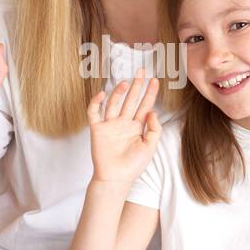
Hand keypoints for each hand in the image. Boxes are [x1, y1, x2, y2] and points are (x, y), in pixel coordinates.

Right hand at [85, 67, 159, 184]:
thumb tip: (152, 111)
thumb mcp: (150, 147)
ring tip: (126, 82)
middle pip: (131, 100)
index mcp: (137, 127)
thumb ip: (154, 129)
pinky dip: (96, 102)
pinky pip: (94, 113)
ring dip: (119, 92)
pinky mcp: (97, 129)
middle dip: (136, 86)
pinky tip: (102, 94)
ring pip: (114, 103)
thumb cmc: (133, 166)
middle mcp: (123, 123)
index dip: (150, 93)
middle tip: (141, 71)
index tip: (155, 80)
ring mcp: (110, 125)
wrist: (116, 178)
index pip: (145, 105)